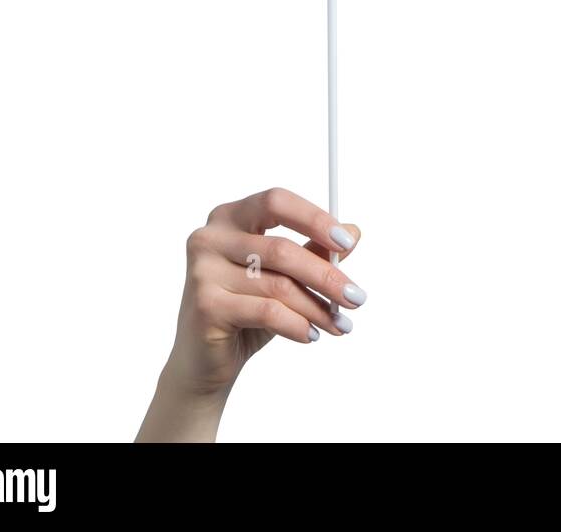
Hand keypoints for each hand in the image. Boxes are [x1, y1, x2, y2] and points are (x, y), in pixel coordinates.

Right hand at [137, 188, 363, 440]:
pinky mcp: (206, 306)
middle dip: (326, 276)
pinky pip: (267, 312)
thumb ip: (312, 251)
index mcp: (230, 217)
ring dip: (317, 308)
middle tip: (357, 298)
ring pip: (278, 286)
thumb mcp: (283, 276)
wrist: (205, 359)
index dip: (314, 219)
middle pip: (282, 248)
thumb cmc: (246, 309)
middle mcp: (210, 238)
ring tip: (339, 325)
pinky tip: (311, 335)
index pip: (276, 202)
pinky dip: (297, 325)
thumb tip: (354, 230)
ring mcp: (203, 271)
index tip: (347, 243)